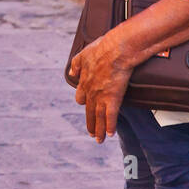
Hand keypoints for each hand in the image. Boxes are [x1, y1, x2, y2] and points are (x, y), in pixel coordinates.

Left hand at [68, 28, 134, 142]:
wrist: (116, 49)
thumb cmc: (102, 48)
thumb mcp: (83, 54)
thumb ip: (76, 64)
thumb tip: (72, 72)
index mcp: (85, 81)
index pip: (81, 97)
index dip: (84, 103)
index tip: (86, 106)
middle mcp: (91, 91)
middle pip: (89, 111)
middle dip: (90, 123)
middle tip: (91, 133)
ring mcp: (101, 96)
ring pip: (98, 117)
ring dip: (98, 130)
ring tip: (99, 139)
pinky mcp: (112, 98)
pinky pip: (110, 116)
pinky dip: (109, 126)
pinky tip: (110, 134)